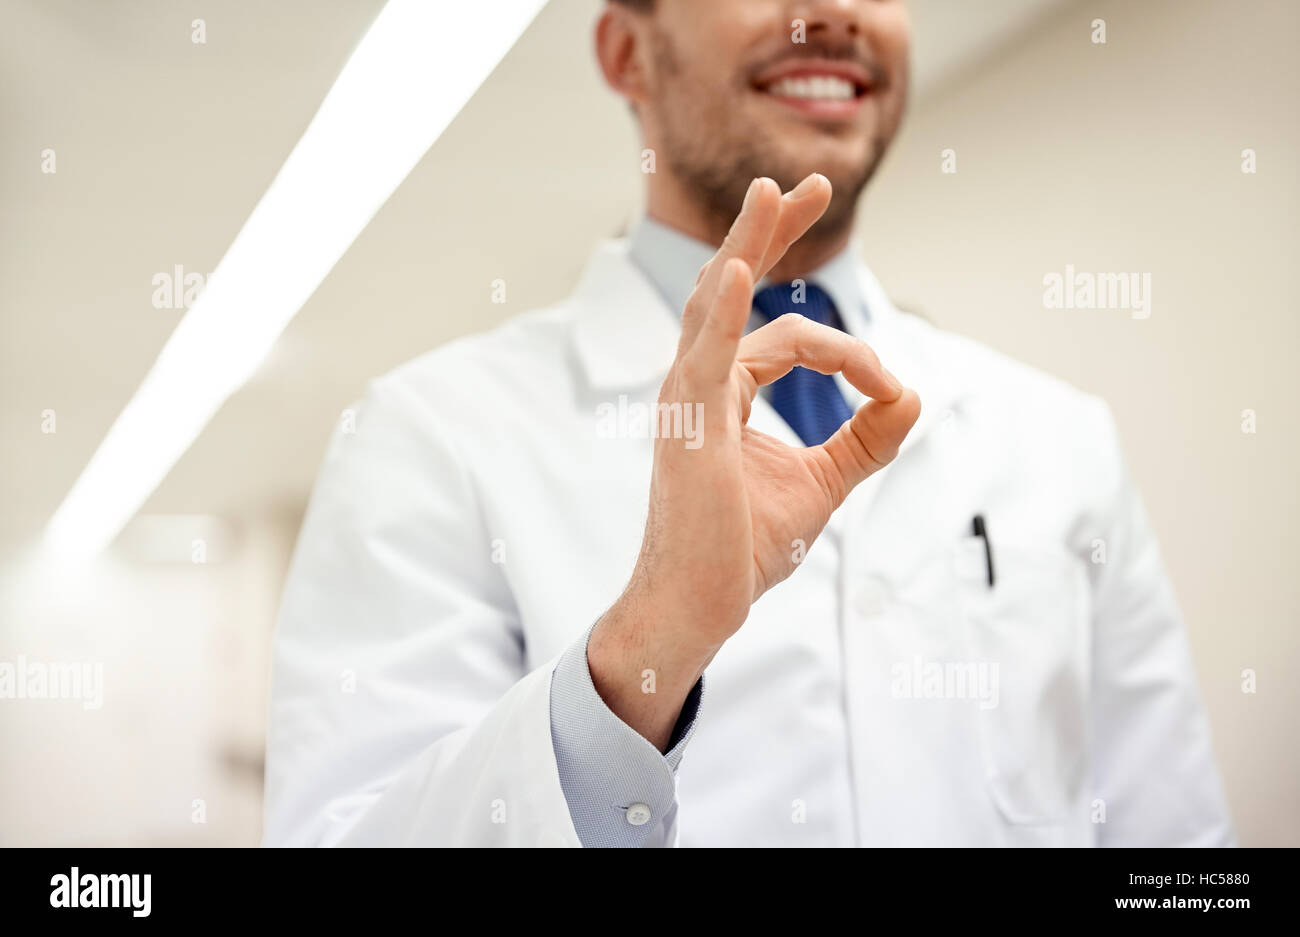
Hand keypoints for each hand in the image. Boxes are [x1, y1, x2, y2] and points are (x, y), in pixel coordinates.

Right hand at [590, 175, 920, 748]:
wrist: (703, 605)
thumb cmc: (742, 546)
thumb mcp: (823, 483)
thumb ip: (865, 439)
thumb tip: (913, 396)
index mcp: (725, 391)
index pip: (787, 338)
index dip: (849, 354)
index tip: (889, 390)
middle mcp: (699, 384)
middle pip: (731, 290)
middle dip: (770, 234)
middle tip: (811, 185)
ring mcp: (687, 401)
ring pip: (714, 306)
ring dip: (744, 246)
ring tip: (770, 192)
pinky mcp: (689, 428)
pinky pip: (704, 358)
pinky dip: (720, 313)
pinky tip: (736, 270)